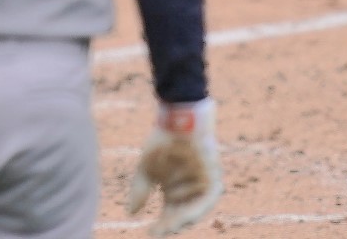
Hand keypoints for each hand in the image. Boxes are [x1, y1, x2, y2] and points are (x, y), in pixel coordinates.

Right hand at [125, 99, 222, 235]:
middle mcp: (191, 193)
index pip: (170, 215)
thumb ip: (141, 190)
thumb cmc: (163, 142)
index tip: (149, 233)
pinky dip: (193, 201)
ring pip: (195, 210)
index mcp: (175, 191)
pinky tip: (179, 203)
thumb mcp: (147, 168)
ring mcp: (204, 187)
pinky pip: (207, 198)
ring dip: (181, 214)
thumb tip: (131, 213)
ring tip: (170, 221)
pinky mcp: (215, 179)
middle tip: (161, 229)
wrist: (179, 118)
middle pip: (184, 216)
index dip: (161, 226)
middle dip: (172, 224)